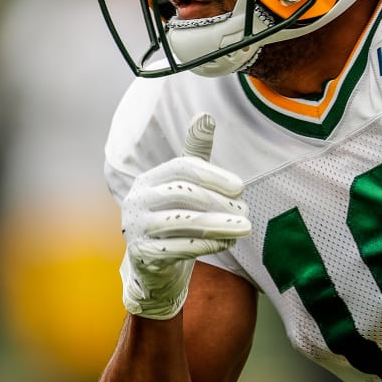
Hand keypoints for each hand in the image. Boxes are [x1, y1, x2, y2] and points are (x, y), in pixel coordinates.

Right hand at [120, 114, 250, 319]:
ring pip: (181, 222)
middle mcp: (137, 200)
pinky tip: (227, 243)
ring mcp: (136, 228)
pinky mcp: (142, 255)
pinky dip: (206, 245)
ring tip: (245, 227)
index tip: (241, 187)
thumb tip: (205, 115)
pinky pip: (178, 248)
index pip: (182, 167)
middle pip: (182, 192)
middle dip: (218, 201)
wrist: (152, 266)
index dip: (214, 175)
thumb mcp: (185, 186)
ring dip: (218, 224)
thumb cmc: (174, 218)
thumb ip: (195, 154)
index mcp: (148, 179)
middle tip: (246, 211)